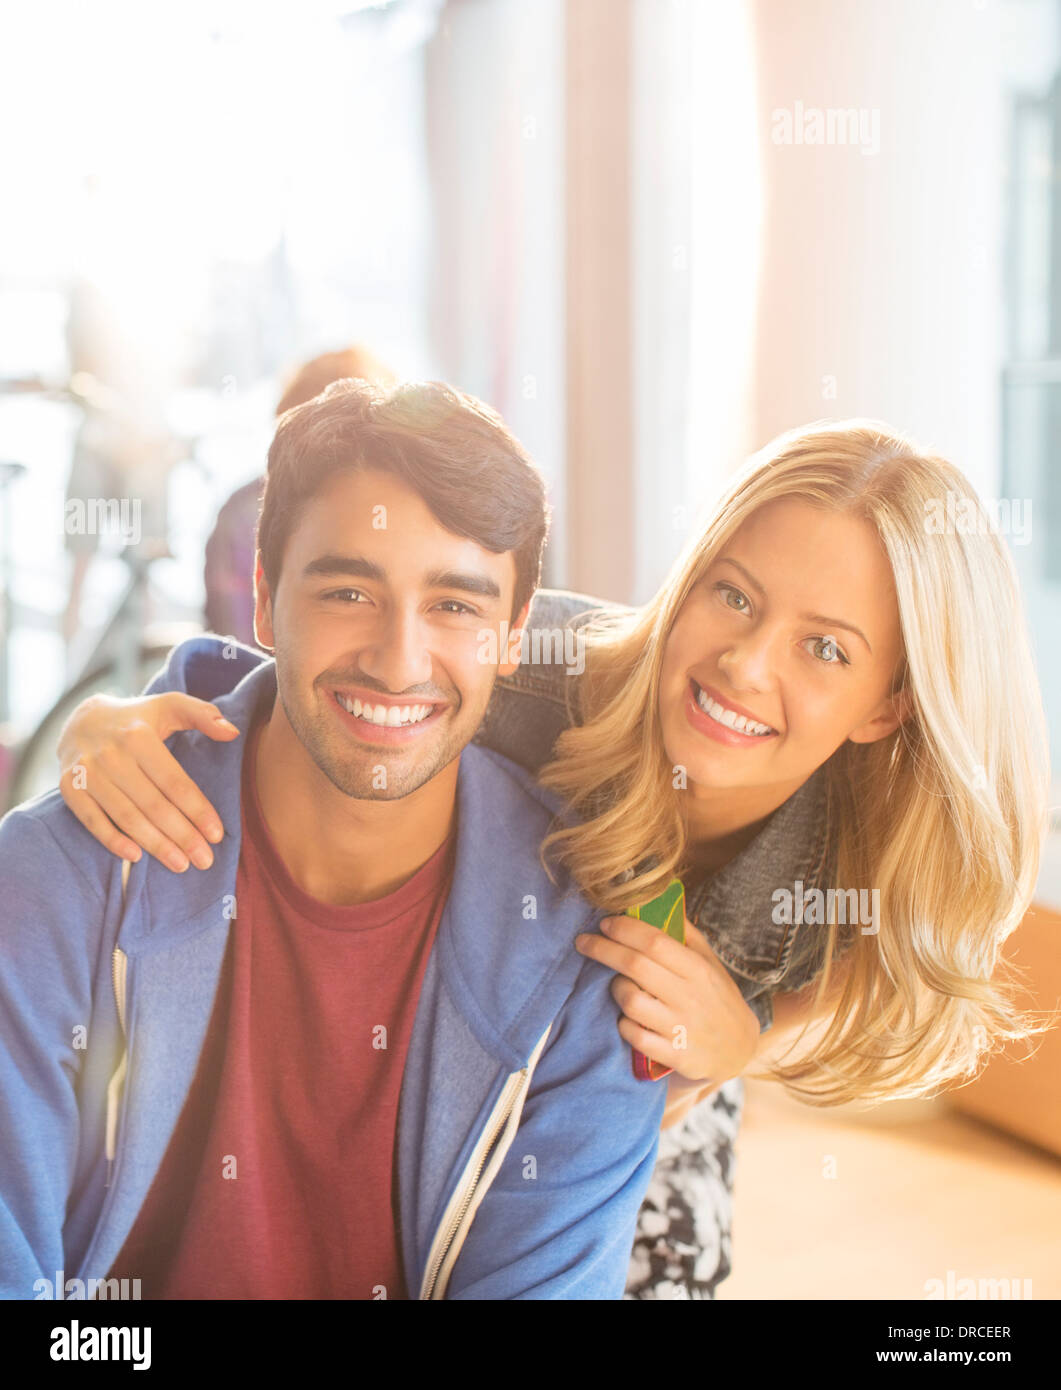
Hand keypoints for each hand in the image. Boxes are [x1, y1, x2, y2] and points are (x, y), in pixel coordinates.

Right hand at [57, 692, 239, 871]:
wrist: (81, 720)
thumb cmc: (138, 719)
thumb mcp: (170, 705)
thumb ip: (203, 715)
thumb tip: (233, 732)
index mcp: (139, 736)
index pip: (174, 782)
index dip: (197, 810)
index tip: (217, 834)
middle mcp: (111, 755)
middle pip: (153, 805)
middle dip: (182, 836)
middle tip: (205, 860)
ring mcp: (87, 772)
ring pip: (127, 817)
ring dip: (155, 845)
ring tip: (181, 865)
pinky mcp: (69, 787)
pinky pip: (92, 820)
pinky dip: (113, 840)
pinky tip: (137, 857)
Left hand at [574, 912, 760, 1085]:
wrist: (739, 1049)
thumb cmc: (718, 998)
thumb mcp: (710, 962)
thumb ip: (685, 933)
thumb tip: (658, 902)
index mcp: (698, 969)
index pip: (655, 941)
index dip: (625, 929)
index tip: (605, 923)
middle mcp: (690, 996)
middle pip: (636, 966)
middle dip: (603, 949)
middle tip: (583, 942)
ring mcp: (681, 1027)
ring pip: (630, 1001)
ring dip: (616, 989)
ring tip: (619, 985)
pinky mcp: (673, 1055)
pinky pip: (634, 1035)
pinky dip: (624, 1024)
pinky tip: (628, 1017)